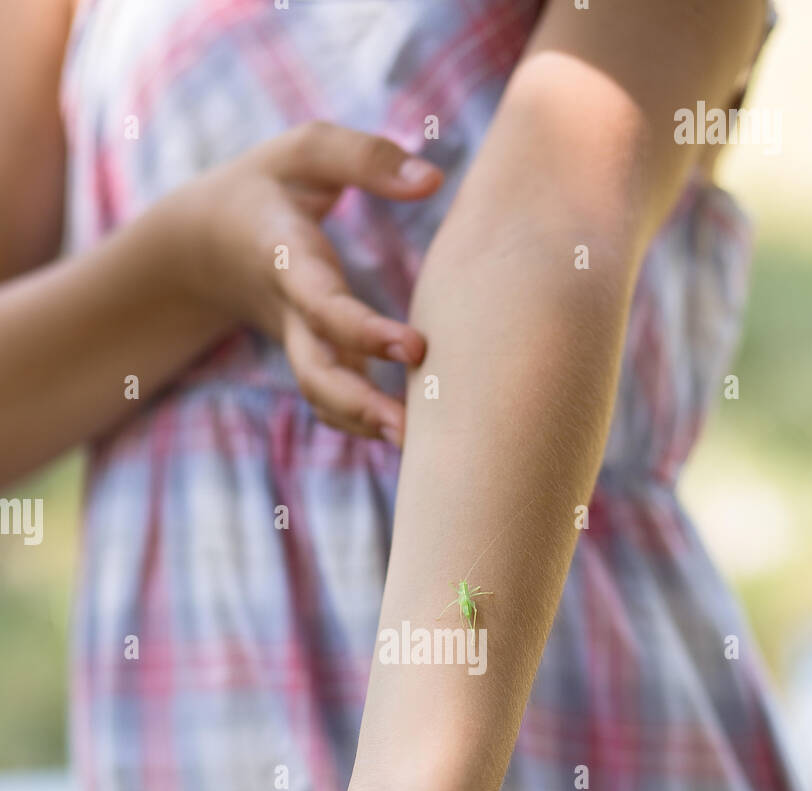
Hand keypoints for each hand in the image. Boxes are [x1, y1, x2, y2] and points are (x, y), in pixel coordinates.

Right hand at [161, 121, 442, 442]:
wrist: (205, 243)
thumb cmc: (268, 186)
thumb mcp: (306, 152)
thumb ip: (366, 160)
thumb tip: (434, 180)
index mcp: (286, 258)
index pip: (322, 303)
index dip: (363, 331)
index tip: (414, 348)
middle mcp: (290, 312)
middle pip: (315, 372)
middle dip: (358, 404)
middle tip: (408, 429)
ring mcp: (298, 343)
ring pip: (323, 396)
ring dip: (364, 425)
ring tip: (417, 447)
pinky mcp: (313, 358)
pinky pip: (333, 401)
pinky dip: (361, 423)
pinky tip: (408, 438)